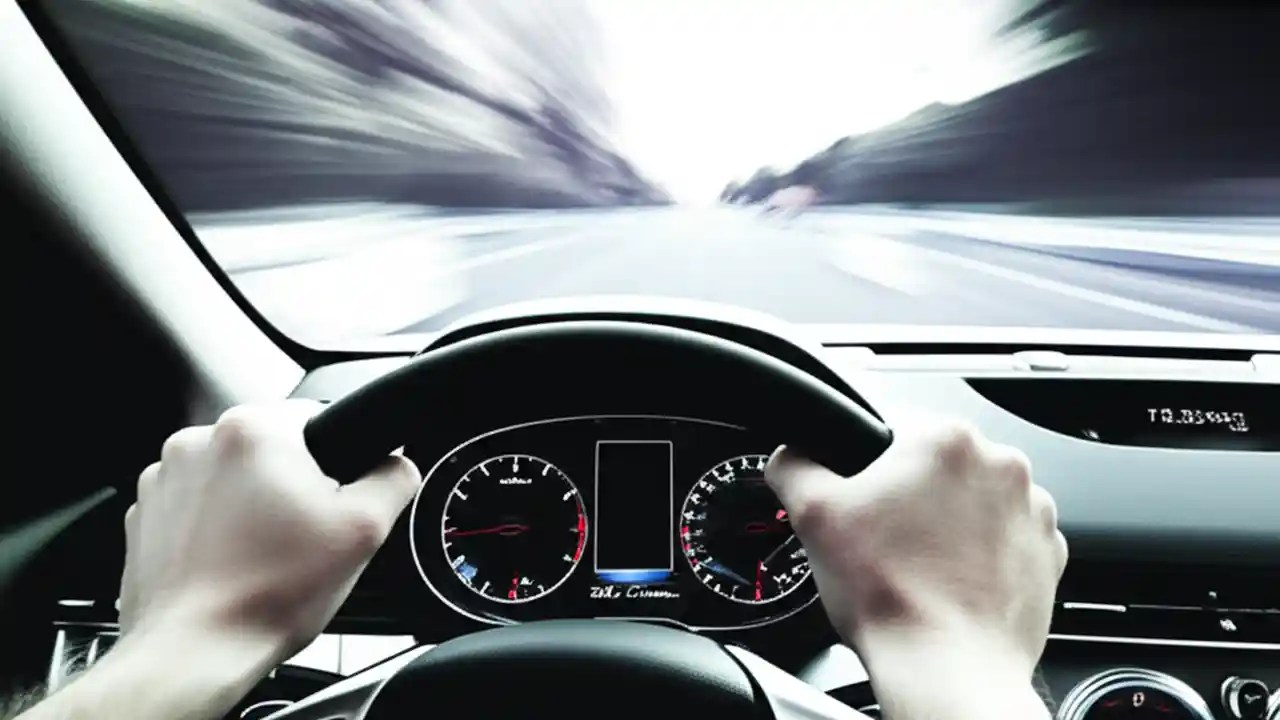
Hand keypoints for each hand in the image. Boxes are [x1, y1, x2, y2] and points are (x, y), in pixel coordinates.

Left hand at [31, 400, 422, 719]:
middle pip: (271, 450)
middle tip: (301, 536)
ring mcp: (162, 479)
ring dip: (250, 506)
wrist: (195, 652)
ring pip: (232, 478)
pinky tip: (232, 563)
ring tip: (263, 555)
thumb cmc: (269, 593)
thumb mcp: (365, 530)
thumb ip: (394, 478)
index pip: (316, 418)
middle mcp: (198, 442)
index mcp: (254, 429)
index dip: (335, 464)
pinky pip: (195, 507)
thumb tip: (397, 463)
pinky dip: (215, 529)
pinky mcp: (143, 514)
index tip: (330, 504)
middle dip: (290, 486)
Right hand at [765, 417, 1065, 718]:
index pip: (893, 430)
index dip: (868, 468)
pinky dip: (982, 556)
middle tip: (884, 540)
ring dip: (949, 523)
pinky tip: (951, 582)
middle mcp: (1001, 465)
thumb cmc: (891, 596)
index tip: (863, 503)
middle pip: (938, 466)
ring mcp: (1032, 511)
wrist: (946, 669)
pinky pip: (1007, 540)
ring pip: (974, 501)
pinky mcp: (1048, 554)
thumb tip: (789, 456)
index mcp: (945, 438)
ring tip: (919, 566)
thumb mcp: (813, 515)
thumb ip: (793, 466)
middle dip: (911, 496)